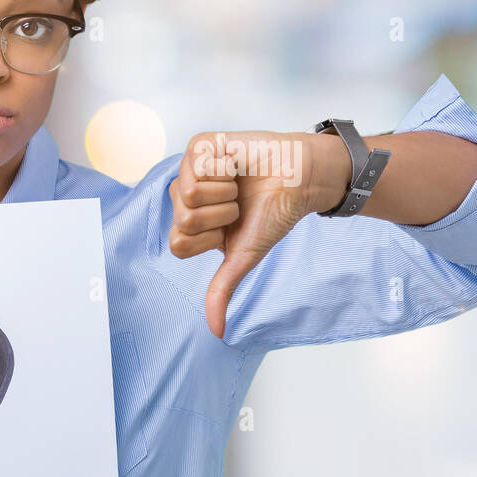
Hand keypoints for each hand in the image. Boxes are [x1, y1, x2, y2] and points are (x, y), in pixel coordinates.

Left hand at [167, 130, 349, 338]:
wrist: (298, 179)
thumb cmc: (272, 215)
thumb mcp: (244, 256)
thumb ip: (222, 289)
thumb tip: (215, 331)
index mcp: (191, 225)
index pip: (178, 243)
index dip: (209, 237)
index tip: (231, 228)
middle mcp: (186, 198)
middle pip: (182, 218)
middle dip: (220, 215)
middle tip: (237, 204)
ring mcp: (190, 169)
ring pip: (188, 192)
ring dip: (224, 192)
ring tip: (237, 184)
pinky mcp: (200, 145)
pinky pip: (197, 163)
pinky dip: (225, 168)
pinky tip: (235, 165)